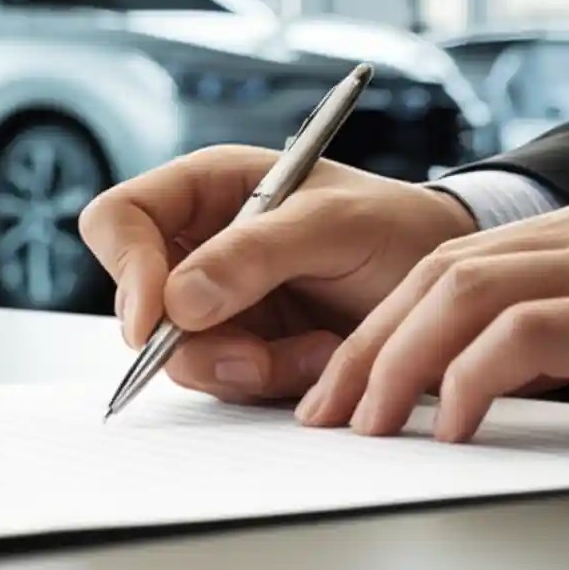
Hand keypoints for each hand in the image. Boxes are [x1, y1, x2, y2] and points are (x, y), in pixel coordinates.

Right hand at [79, 145, 476, 402]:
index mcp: (208, 187)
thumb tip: (177, 300)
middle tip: (255, 356)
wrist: (447, 284)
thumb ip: (255, 253)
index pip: (121, 220)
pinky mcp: (241, 348)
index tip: (157, 317)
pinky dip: (271, 382)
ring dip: (246, 366)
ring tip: (316, 349)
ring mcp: (217, 301)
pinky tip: (318, 357)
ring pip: (181, 354)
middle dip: (196, 340)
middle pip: (140, 302)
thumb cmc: (396, 225)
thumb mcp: (334, 225)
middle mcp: (200, 244)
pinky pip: (224, 381)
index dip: (127, 267)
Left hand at [299, 178, 568, 442]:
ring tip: (365, 421)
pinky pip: (532, 332)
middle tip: (327, 407)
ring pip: (468, 291)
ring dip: (399, 359)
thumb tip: (489, 371)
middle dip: (370, 342)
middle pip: (442, 272)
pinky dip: (474, 376)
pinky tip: (450, 423)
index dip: (388, 319)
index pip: (457, 260)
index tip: (346, 376)